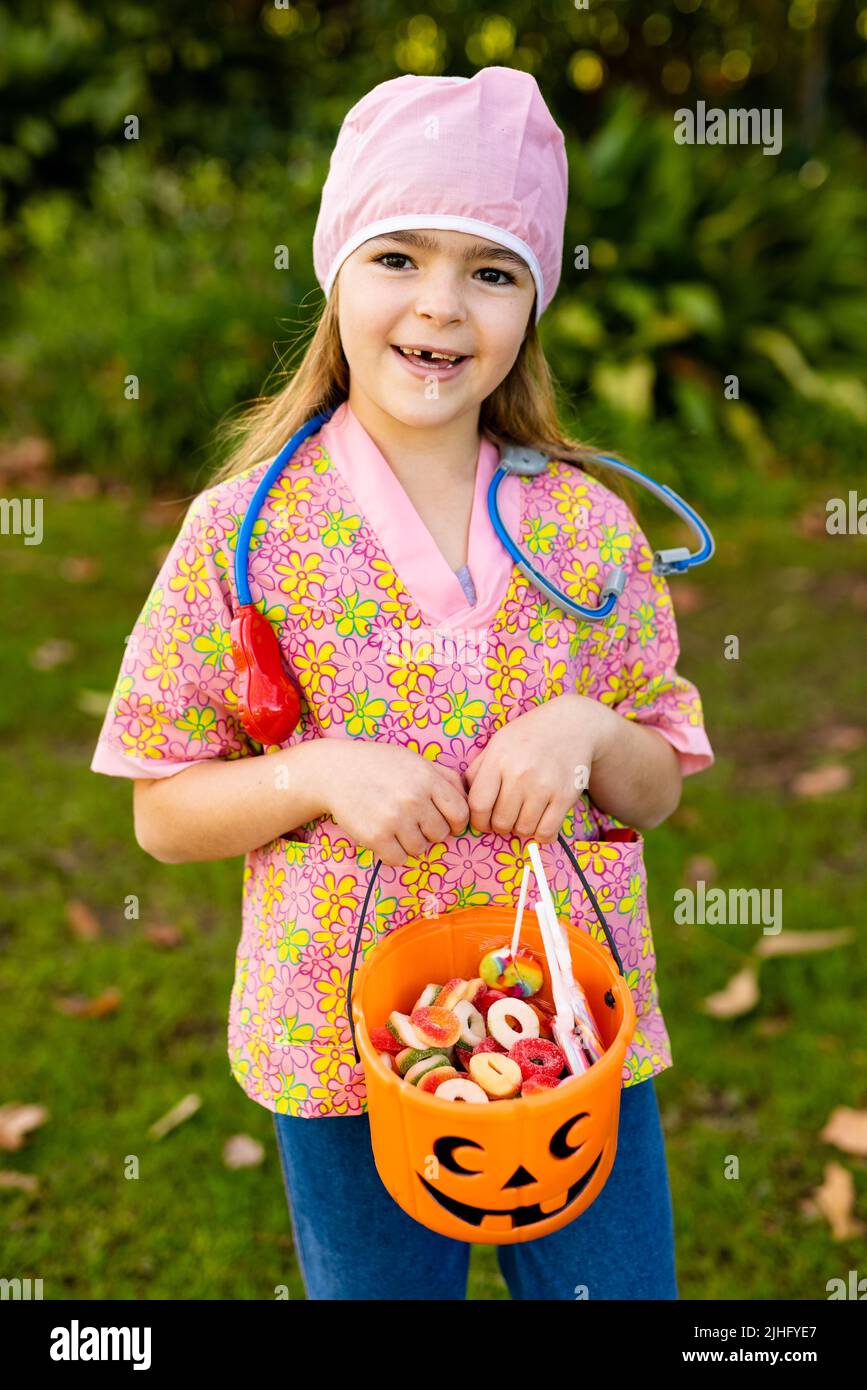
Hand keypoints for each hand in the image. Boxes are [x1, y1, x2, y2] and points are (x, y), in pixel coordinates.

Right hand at [317, 740, 469, 866]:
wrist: (334, 771)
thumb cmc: (378, 764)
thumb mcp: (415, 760)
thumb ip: (445, 777)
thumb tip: (468, 800)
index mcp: (428, 778)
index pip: (461, 813)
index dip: (457, 823)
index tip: (447, 823)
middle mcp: (414, 798)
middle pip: (441, 834)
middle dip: (431, 831)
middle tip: (414, 822)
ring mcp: (395, 818)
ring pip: (420, 849)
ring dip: (411, 843)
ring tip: (396, 827)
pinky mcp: (375, 836)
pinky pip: (398, 860)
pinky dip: (392, 853)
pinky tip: (384, 837)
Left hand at [464, 694, 616, 842]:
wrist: (573, 724)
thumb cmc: (528, 736)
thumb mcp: (497, 744)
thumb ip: (477, 771)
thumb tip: (463, 800)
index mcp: (498, 759)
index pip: (478, 805)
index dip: (478, 821)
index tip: (483, 821)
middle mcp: (520, 774)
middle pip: (500, 821)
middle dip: (500, 826)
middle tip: (506, 818)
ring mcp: (544, 786)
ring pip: (523, 829)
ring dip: (521, 829)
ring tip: (523, 816)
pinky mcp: (565, 796)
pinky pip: (547, 832)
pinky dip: (541, 835)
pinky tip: (540, 824)